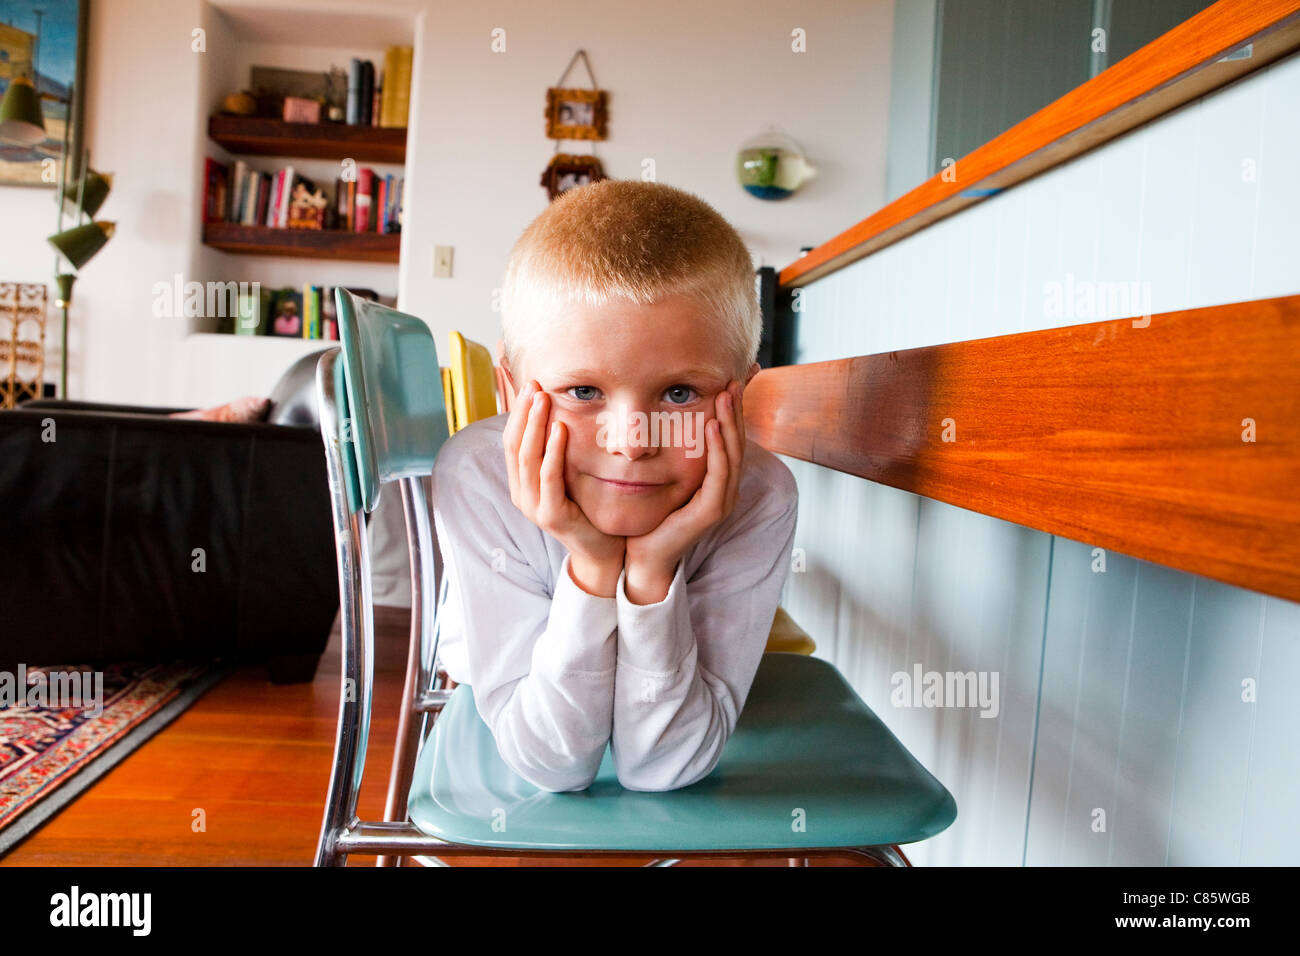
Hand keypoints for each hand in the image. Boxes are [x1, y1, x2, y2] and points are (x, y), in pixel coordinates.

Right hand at [503, 379, 625, 595]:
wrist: (602, 549)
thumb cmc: (587, 507)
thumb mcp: (569, 473)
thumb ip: (559, 449)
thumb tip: (559, 411)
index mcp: (521, 481)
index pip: (511, 439)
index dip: (517, 410)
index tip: (529, 382)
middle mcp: (521, 493)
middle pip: (514, 444)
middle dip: (523, 412)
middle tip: (535, 384)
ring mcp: (532, 505)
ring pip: (526, 458)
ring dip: (534, 425)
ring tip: (543, 399)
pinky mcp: (550, 515)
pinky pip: (548, 477)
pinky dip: (552, 451)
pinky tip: (560, 428)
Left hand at [623, 379, 746, 602]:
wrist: (641, 555)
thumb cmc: (650, 514)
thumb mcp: (661, 473)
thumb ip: (667, 449)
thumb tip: (660, 415)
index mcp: (716, 479)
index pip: (730, 437)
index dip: (733, 409)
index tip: (732, 378)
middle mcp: (724, 488)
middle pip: (736, 441)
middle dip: (736, 409)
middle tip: (734, 378)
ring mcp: (721, 501)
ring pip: (732, 454)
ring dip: (730, 423)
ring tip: (726, 395)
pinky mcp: (711, 512)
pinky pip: (718, 475)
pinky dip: (718, 450)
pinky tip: (713, 428)